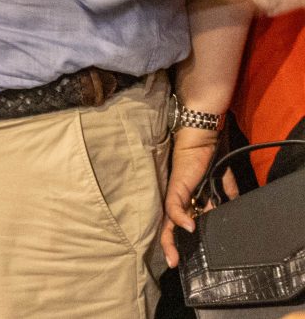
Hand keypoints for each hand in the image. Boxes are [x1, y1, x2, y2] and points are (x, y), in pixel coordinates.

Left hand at [161, 127, 237, 266]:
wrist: (202, 137)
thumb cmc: (209, 157)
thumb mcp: (221, 183)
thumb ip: (225, 198)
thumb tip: (231, 212)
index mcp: (189, 200)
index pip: (181, 223)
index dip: (180, 240)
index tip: (182, 258)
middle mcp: (179, 199)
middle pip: (170, 225)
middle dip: (171, 245)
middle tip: (174, 263)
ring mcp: (176, 193)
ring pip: (168, 220)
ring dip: (171, 238)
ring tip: (175, 256)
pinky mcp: (176, 186)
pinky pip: (175, 204)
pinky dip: (181, 216)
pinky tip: (188, 226)